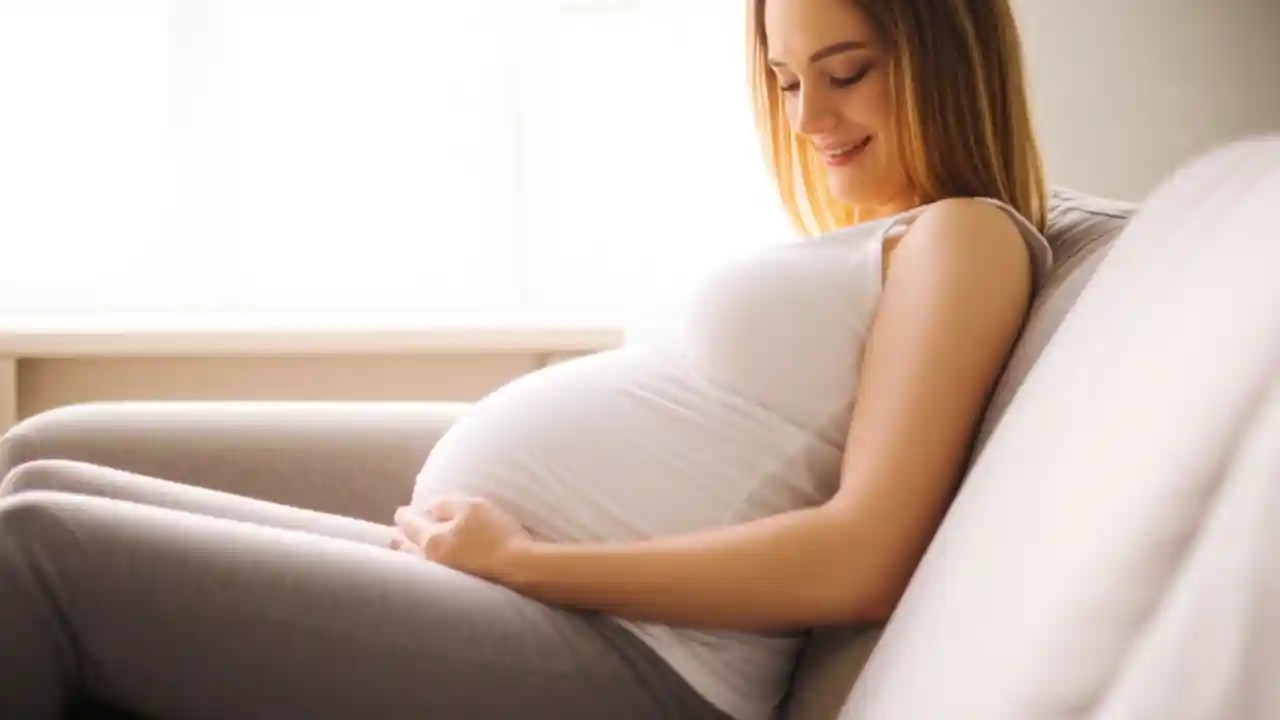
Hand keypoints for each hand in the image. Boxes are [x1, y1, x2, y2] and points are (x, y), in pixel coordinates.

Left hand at [390, 496, 533, 582]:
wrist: (519, 569)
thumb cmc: (496, 534)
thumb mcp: (472, 507)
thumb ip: (446, 505)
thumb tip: (428, 507)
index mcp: (432, 540)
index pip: (411, 525)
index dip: (405, 517)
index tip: (398, 513)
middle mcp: (432, 562)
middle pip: (409, 549)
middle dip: (400, 540)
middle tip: (393, 536)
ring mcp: (444, 579)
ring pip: (419, 565)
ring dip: (409, 555)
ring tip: (403, 551)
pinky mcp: (457, 590)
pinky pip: (432, 575)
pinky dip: (423, 567)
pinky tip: (428, 566)